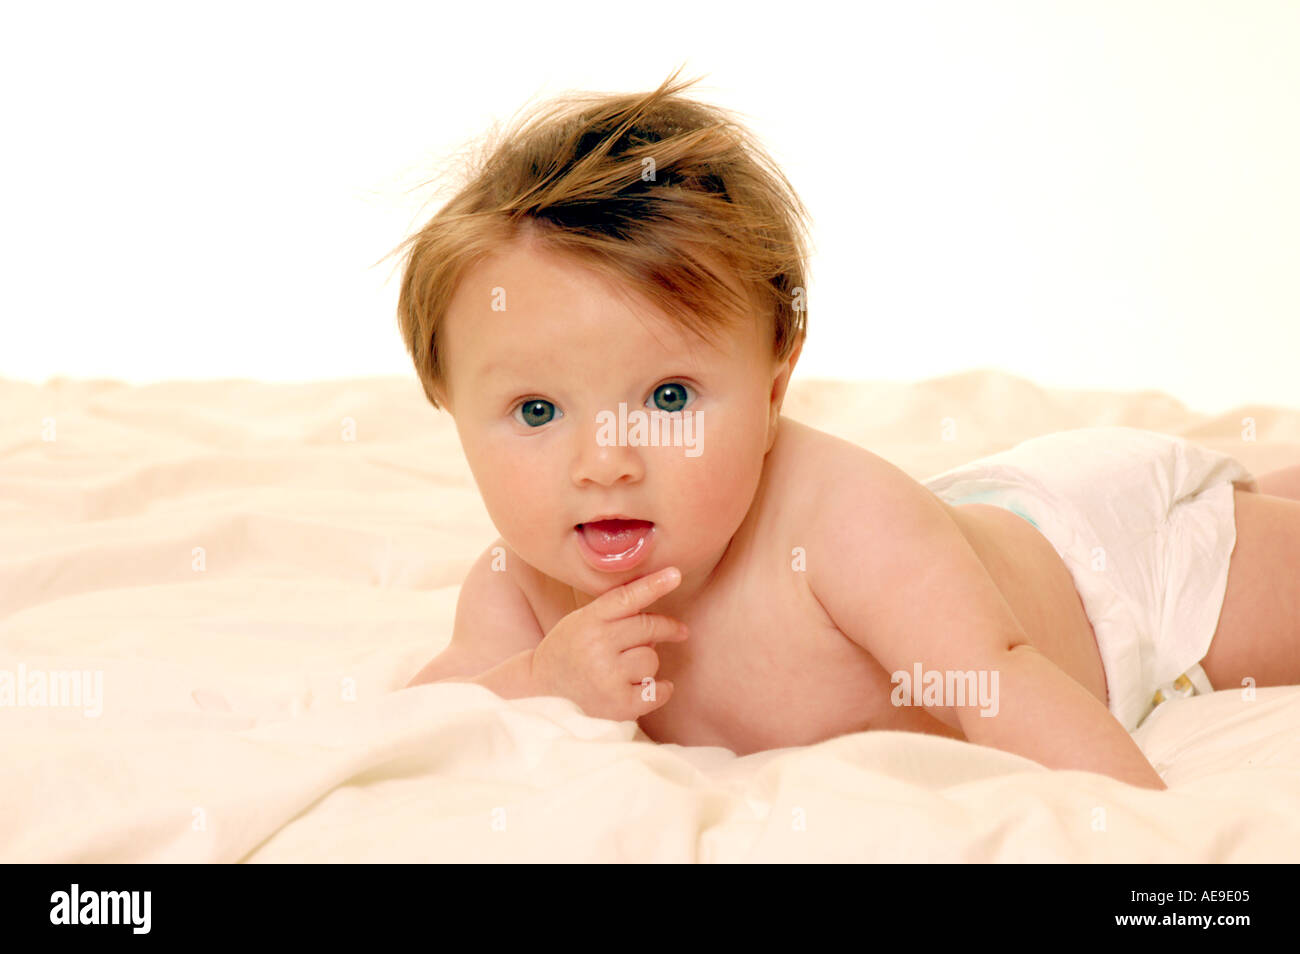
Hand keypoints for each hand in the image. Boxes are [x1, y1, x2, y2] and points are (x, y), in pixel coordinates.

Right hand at [531, 566, 688, 721]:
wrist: (540, 694)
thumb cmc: (567, 653)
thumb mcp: (580, 622)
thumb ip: (613, 613)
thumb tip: (658, 618)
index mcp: (588, 621)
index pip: (626, 598)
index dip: (654, 585)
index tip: (675, 575)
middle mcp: (597, 646)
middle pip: (648, 628)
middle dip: (668, 628)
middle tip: (679, 631)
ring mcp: (608, 677)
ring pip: (651, 659)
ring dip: (647, 664)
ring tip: (627, 671)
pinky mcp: (618, 705)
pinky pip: (657, 690)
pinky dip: (659, 689)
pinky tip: (647, 687)